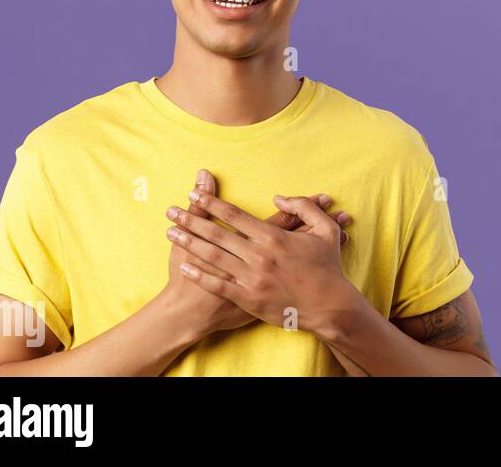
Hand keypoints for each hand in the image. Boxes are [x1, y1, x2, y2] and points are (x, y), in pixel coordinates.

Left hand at [166, 190, 357, 331]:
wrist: (329, 306)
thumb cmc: (327, 267)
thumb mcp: (325, 230)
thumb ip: (304, 208)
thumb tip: (279, 197)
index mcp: (274, 238)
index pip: (234, 215)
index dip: (211, 203)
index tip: (193, 193)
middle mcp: (259, 256)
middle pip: (217, 234)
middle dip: (191, 221)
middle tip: (171, 212)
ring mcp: (252, 279)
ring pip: (213, 257)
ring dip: (189, 244)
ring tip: (171, 233)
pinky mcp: (249, 299)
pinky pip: (218, 285)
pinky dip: (200, 276)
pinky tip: (183, 267)